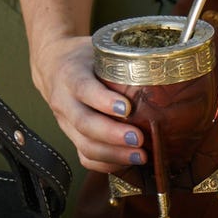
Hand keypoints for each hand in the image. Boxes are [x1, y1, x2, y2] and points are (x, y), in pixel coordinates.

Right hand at [32, 35, 147, 172]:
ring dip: (114, 155)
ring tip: (141, 156)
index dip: (103, 100)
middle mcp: (64, 101)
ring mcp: (66, 123)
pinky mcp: (71, 137)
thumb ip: (122, 63)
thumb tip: (163, 73)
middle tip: (139, 139)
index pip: (84, 88)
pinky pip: (85, 157)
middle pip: (84, 123)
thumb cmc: (86, 58)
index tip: (127, 108)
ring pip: (85, 145)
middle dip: (112, 134)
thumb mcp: (99, 52)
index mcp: (71, 75)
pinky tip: (127, 163)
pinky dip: (107, 164)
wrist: (53, 66)